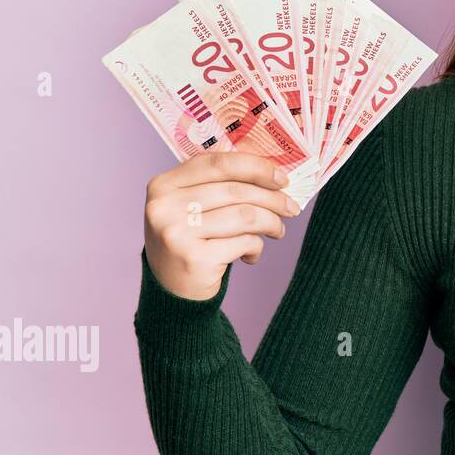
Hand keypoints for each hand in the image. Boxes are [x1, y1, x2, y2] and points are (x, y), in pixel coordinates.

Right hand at [143, 152, 300, 300]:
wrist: (172, 292)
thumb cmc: (192, 242)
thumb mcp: (192, 208)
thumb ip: (220, 185)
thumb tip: (273, 172)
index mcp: (163, 185)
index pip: (218, 163)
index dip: (256, 167)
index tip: (282, 178)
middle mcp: (163, 206)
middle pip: (236, 190)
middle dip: (273, 199)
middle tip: (291, 208)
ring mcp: (176, 233)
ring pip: (245, 215)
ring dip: (271, 223)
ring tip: (277, 231)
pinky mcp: (194, 258)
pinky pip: (245, 242)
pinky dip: (256, 247)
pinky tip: (251, 254)